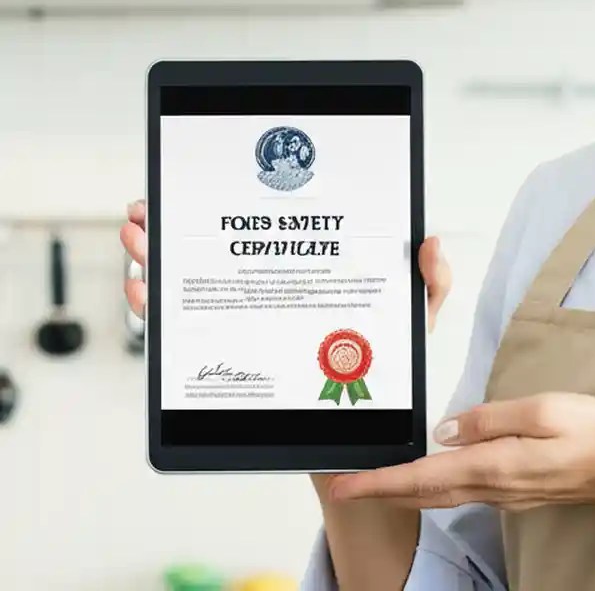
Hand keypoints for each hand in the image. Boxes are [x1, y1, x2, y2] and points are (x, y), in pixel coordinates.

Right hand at [119, 199, 454, 498]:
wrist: (363, 437)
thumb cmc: (387, 370)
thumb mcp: (413, 322)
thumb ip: (429, 283)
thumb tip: (428, 242)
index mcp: (311, 271)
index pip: (268, 228)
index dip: (234, 202)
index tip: (205, 184)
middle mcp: (272, 291)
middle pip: (215, 248)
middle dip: (174, 226)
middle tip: (148, 211)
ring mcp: (247, 322)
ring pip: (190, 283)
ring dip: (153, 257)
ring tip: (137, 239)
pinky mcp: (232, 359)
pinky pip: (184, 332)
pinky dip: (156, 310)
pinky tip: (145, 295)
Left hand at [331, 392, 594, 590]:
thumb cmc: (594, 433)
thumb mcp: (543, 410)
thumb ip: (491, 418)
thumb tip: (448, 429)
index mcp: (494, 465)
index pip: (423, 475)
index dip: (380, 481)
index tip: (345, 484)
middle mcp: (492, 486)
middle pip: (422, 493)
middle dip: (380, 490)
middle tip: (344, 485)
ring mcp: (504, 493)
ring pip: (438, 495)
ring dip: (402, 490)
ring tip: (374, 480)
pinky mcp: (514, 490)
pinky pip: (459, 491)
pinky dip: (431, 487)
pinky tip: (426, 477)